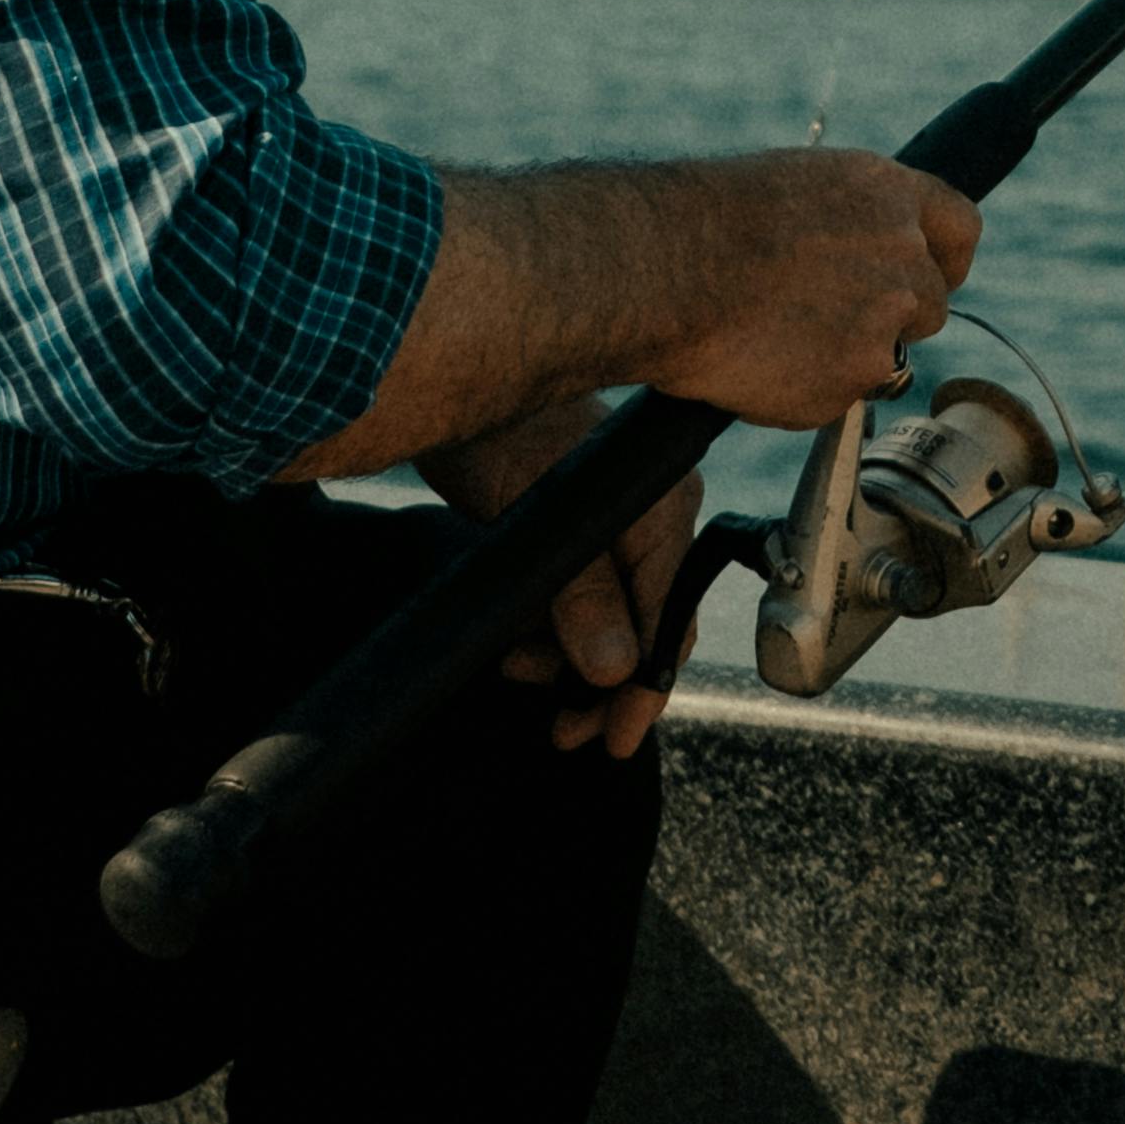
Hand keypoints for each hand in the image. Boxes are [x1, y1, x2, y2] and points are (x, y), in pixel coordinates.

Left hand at [432, 399, 709, 757]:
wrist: (458, 383)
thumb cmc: (502, 436)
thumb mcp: (542, 529)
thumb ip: (583, 602)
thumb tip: (615, 673)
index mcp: (664, 514)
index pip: (666, 625)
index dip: (640, 692)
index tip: (612, 740)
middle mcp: (653, 522)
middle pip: (641, 631)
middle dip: (596, 685)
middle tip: (562, 731)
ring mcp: (618, 527)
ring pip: (605, 623)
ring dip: (562, 659)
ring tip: (515, 666)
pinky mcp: (580, 532)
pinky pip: (579, 602)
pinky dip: (550, 631)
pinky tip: (516, 642)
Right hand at [657, 149, 978, 430]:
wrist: (664, 268)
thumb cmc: (706, 222)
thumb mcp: (797, 187)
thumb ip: (852, 220)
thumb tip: (859, 252)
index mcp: (890, 194)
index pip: (962, 228)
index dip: (945, 259)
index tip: (929, 275)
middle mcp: (904, 255)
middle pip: (931, 303)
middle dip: (892, 317)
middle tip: (827, 319)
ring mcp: (885, 321)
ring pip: (886, 356)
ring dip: (847, 356)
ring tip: (776, 335)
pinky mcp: (854, 378)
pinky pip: (842, 397)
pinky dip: (807, 390)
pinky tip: (759, 361)